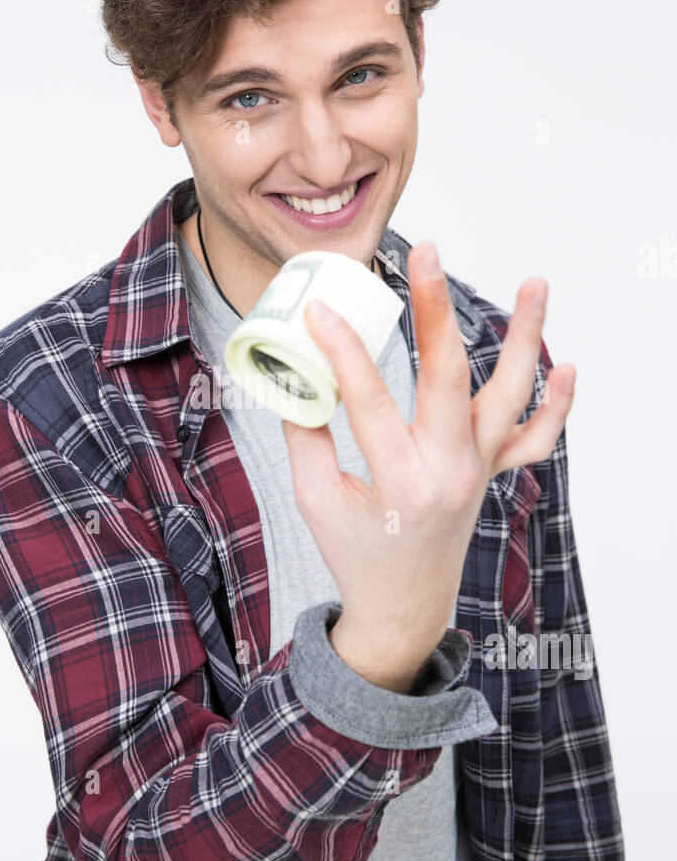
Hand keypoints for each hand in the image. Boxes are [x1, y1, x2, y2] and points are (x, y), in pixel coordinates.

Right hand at [280, 241, 575, 689]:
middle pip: (448, 378)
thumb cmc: (355, 555)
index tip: (320, 310)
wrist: (403, 608)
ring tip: (537, 282)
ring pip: (510, 396)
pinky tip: (566, 367)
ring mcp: (479, 472)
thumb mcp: (314, 501)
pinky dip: (555, 406)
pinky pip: (535, 439)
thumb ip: (304, 435)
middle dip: (436, 310)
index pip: (367, 401)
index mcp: (399, 484)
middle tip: (426, 252)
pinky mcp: (493, 474)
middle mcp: (449, 473)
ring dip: (527, 338)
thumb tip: (293, 371)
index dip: (341, 350)